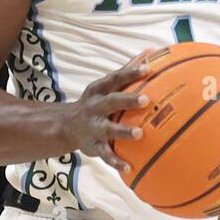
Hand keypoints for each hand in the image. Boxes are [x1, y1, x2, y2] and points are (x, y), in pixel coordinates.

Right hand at [62, 58, 150, 173]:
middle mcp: (95, 107)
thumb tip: (152, 51)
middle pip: (112, 101)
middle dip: (128, 100)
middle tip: (146, 100)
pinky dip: (116, 161)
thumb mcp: (106, 86)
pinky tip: (130, 167)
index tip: (147, 68)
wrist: (66, 125)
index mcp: (99, 90)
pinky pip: (105, 154)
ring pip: (109, 129)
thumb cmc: (97, 102)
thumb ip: (127, 72)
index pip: (115, 78)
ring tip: (140, 134)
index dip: (130, 72)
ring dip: (124, 131)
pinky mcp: (93, 145)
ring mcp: (93, 126)